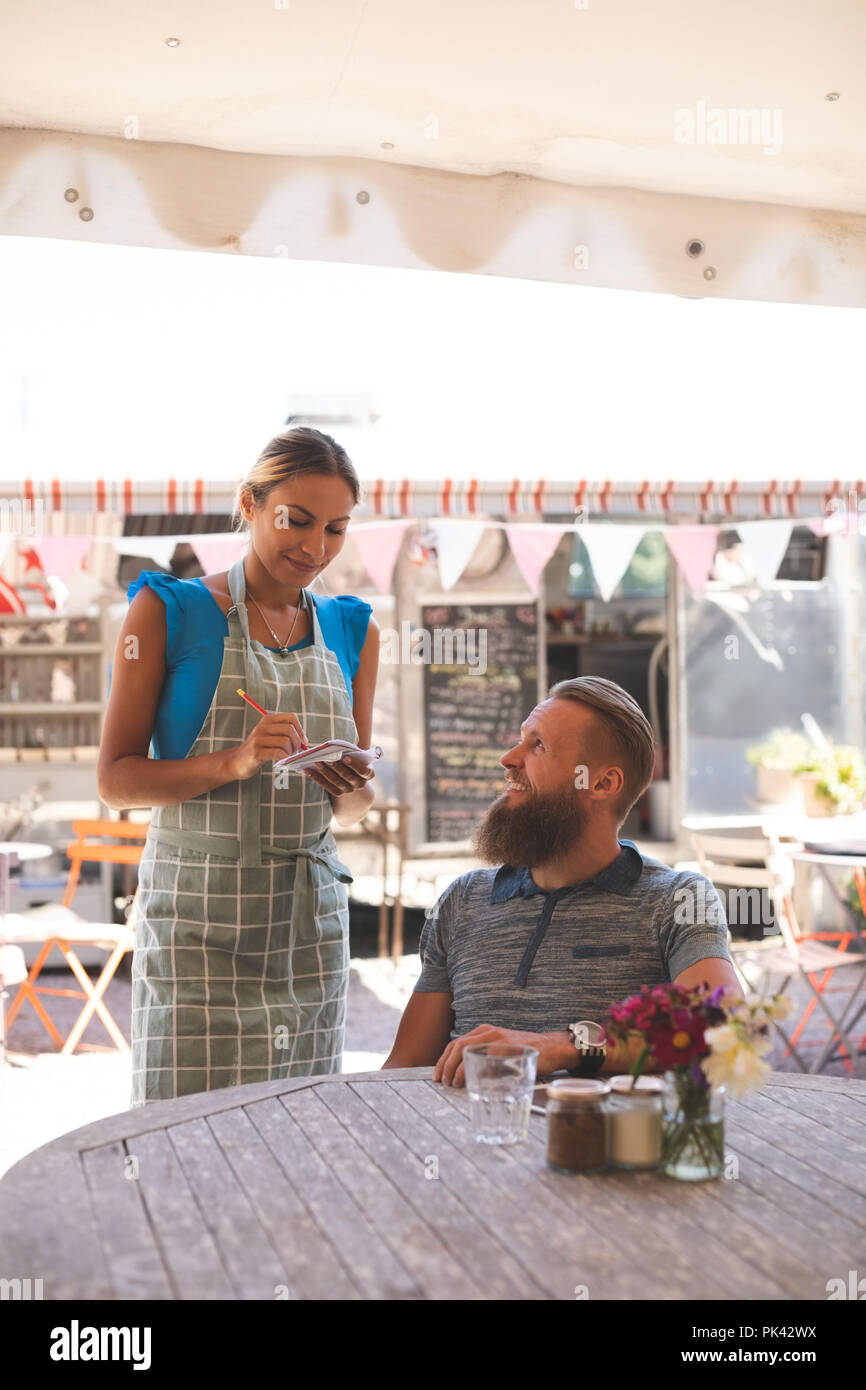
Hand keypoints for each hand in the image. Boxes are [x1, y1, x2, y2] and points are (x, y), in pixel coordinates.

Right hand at [224, 712, 307, 781]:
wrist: (236, 762)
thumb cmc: (258, 750)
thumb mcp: (269, 736)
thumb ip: (284, 734)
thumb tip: (304, 740)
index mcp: (267, 720)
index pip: (291, 717)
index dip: (301, 730)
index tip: (303, 742)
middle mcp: (262, 727)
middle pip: (289, 729)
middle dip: (297, 742)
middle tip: (295, 752)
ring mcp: (258, 739)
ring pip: (285, 741)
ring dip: (291, 752)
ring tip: (287, 757)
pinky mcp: (256, 752)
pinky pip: (278, 753)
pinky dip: (284, 758)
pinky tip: (282, 761)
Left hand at [303, 753, 375, 798]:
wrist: (355, 784)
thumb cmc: (355, 764)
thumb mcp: (359, 759)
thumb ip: (353, 754)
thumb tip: (336, 747)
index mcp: (368, 774)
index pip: (363, 770)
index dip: (354, 764)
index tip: (345, 757)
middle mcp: (360, 784)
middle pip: (347, 776)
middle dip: (336, 767)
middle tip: (326, 758)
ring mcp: (349, 790)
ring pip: (336, 781)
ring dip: (325, 772)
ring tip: (316, 762)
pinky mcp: (338, 794)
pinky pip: (326, 786)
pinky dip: (317, 778)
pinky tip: (308, 771)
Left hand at [433, 1024, 573, 1087]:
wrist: (551, 1048)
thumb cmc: (525, 1052)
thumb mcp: (500, 1049)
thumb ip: (484, 1056)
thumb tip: (465, 1075)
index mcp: (483, 1032)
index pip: (455, 1043)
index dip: (442, 1060)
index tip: (438, 1075)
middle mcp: (487, 1032)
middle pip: (456, 1046)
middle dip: (445, 1065)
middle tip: (442, 1082)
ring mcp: (497, 1038)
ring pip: (466, 1051)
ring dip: (456, 1070)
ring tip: (454, 1083)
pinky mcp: (506, 1047)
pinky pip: (486, 1060)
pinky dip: (476, 1072)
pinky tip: (474, 1082)